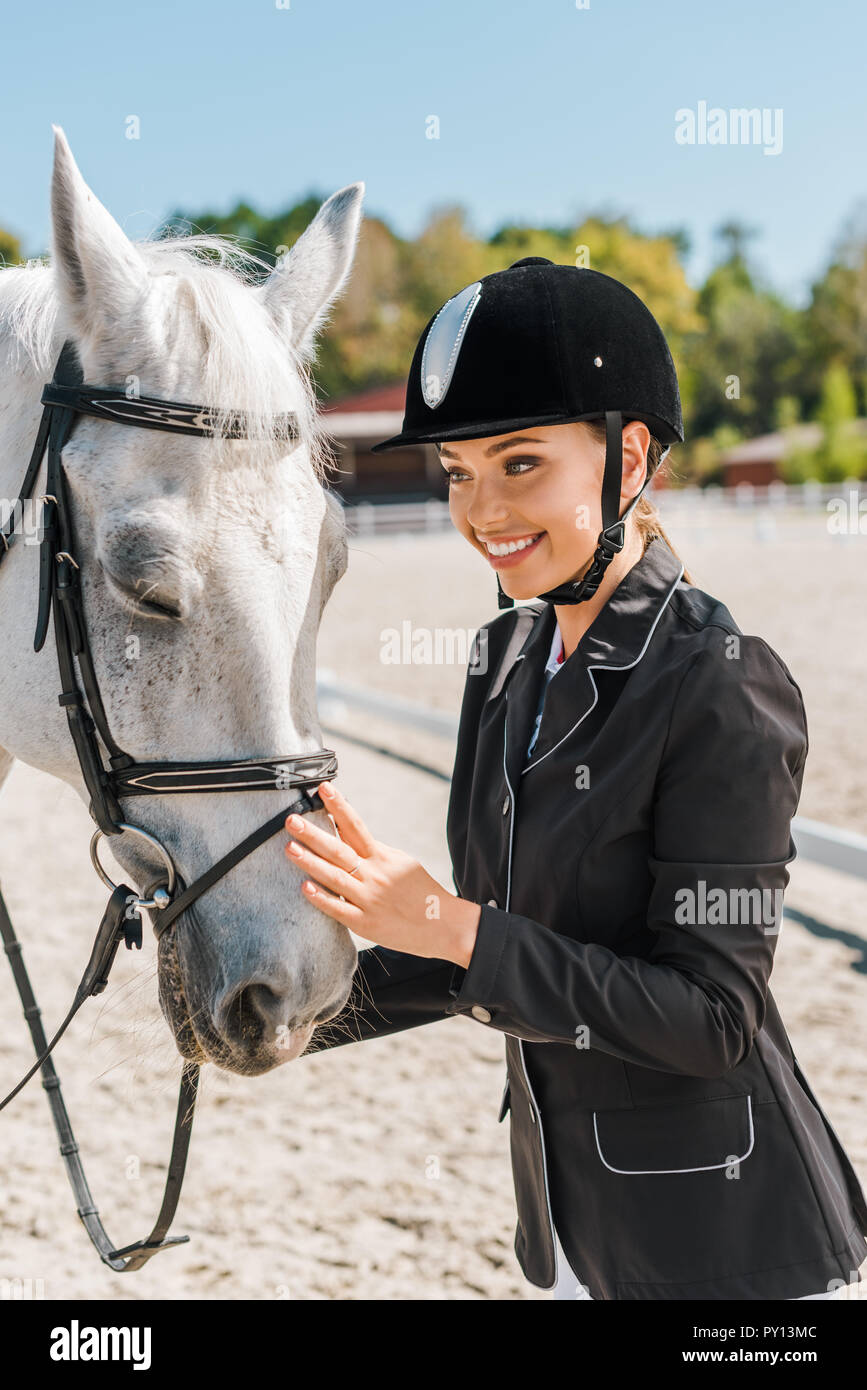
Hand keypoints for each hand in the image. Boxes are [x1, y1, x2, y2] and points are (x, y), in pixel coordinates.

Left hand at [283, 781, 480, 966]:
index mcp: (383, 857)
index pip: (356, 826)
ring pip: (334, 877)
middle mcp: (374, 874)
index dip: (339, 806)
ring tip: (289, 847)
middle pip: (339, 850)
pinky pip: (339, 909)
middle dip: (313, 834)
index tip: (323, 788)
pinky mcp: (365, 923)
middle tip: (290, 819)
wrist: (445, 925)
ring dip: (310, 862)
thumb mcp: (402, 862)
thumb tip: (347, 831)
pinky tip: (305, 888)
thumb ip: (374, 850)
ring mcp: (369, 899)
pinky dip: (322, 898)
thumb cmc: (421, 891)